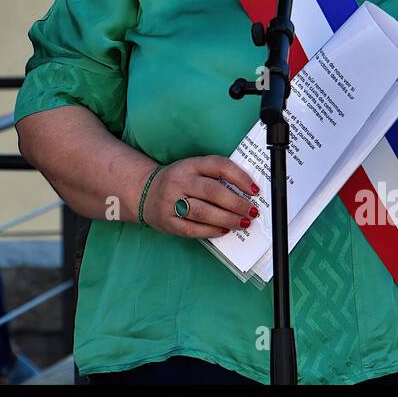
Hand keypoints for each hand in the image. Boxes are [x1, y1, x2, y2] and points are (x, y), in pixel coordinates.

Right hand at [142, 155, 259, 237]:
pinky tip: (224, 230)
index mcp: (189, 165)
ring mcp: (171, 202)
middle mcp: (179, 181)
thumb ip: (215, 176)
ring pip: (203, 212)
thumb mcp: (193, 169)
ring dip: (227, 219)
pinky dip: (211, 231)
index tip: (254, 190)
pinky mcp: (168, 222)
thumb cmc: (178, 181)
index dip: (239, 177)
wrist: (143, 192)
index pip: (218, 166)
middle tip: (252, 211)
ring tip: (242, 223)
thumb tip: (246, 192)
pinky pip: (193, 229)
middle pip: (212, 191)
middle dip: (236, 203)